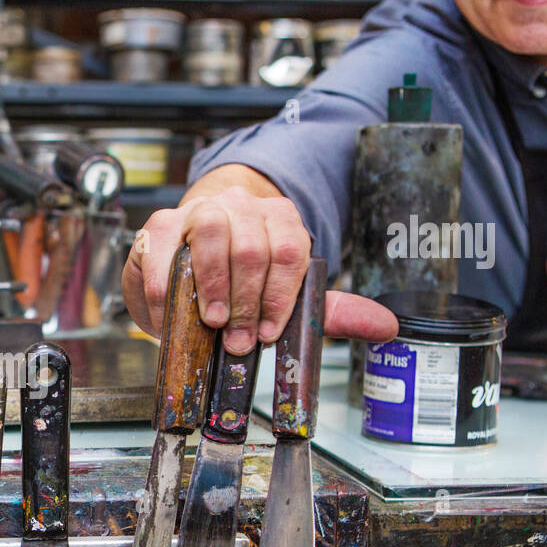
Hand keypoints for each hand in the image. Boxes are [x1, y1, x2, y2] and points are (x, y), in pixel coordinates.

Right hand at [122, 184, 398, 350]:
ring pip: (212, 237)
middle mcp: (242, 207)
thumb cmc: (238, 278)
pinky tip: (172, 316)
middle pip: (253, 247)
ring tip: (213, 322)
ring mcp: (199, 210)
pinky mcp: (161, 224)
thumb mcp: (284, 293)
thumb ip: (328, 310)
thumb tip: (386, 327)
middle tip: (239, 340)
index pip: (290, 251)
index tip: (267, 333)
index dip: (280, 297)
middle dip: (247, 302)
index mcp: (279, 218)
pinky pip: (166, 254)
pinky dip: (169, 291)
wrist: (188, 251)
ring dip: (214, 287)